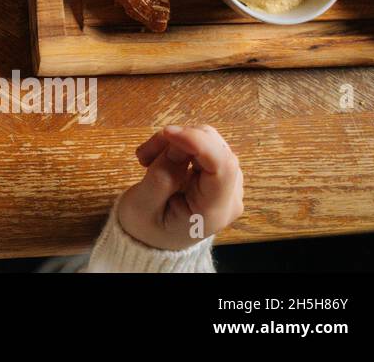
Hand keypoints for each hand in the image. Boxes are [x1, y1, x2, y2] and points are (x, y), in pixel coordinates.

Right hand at [117, 125, 243, 251]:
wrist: (153, 240)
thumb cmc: (146, 228)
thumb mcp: (142, 206)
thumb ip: (162, 175)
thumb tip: (177, 144)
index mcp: (214, 212)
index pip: (223, 167)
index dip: (198, 143)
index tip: (167, 133)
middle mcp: (230, 197)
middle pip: (216, 149)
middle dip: (178, 141)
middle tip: (143, 156)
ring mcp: (229, 185)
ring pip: (209, 141)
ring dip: (175, 142)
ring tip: (147, 160)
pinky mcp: (220, 174)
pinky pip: (204, 145)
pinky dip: (179, 144)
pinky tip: (159, 158)